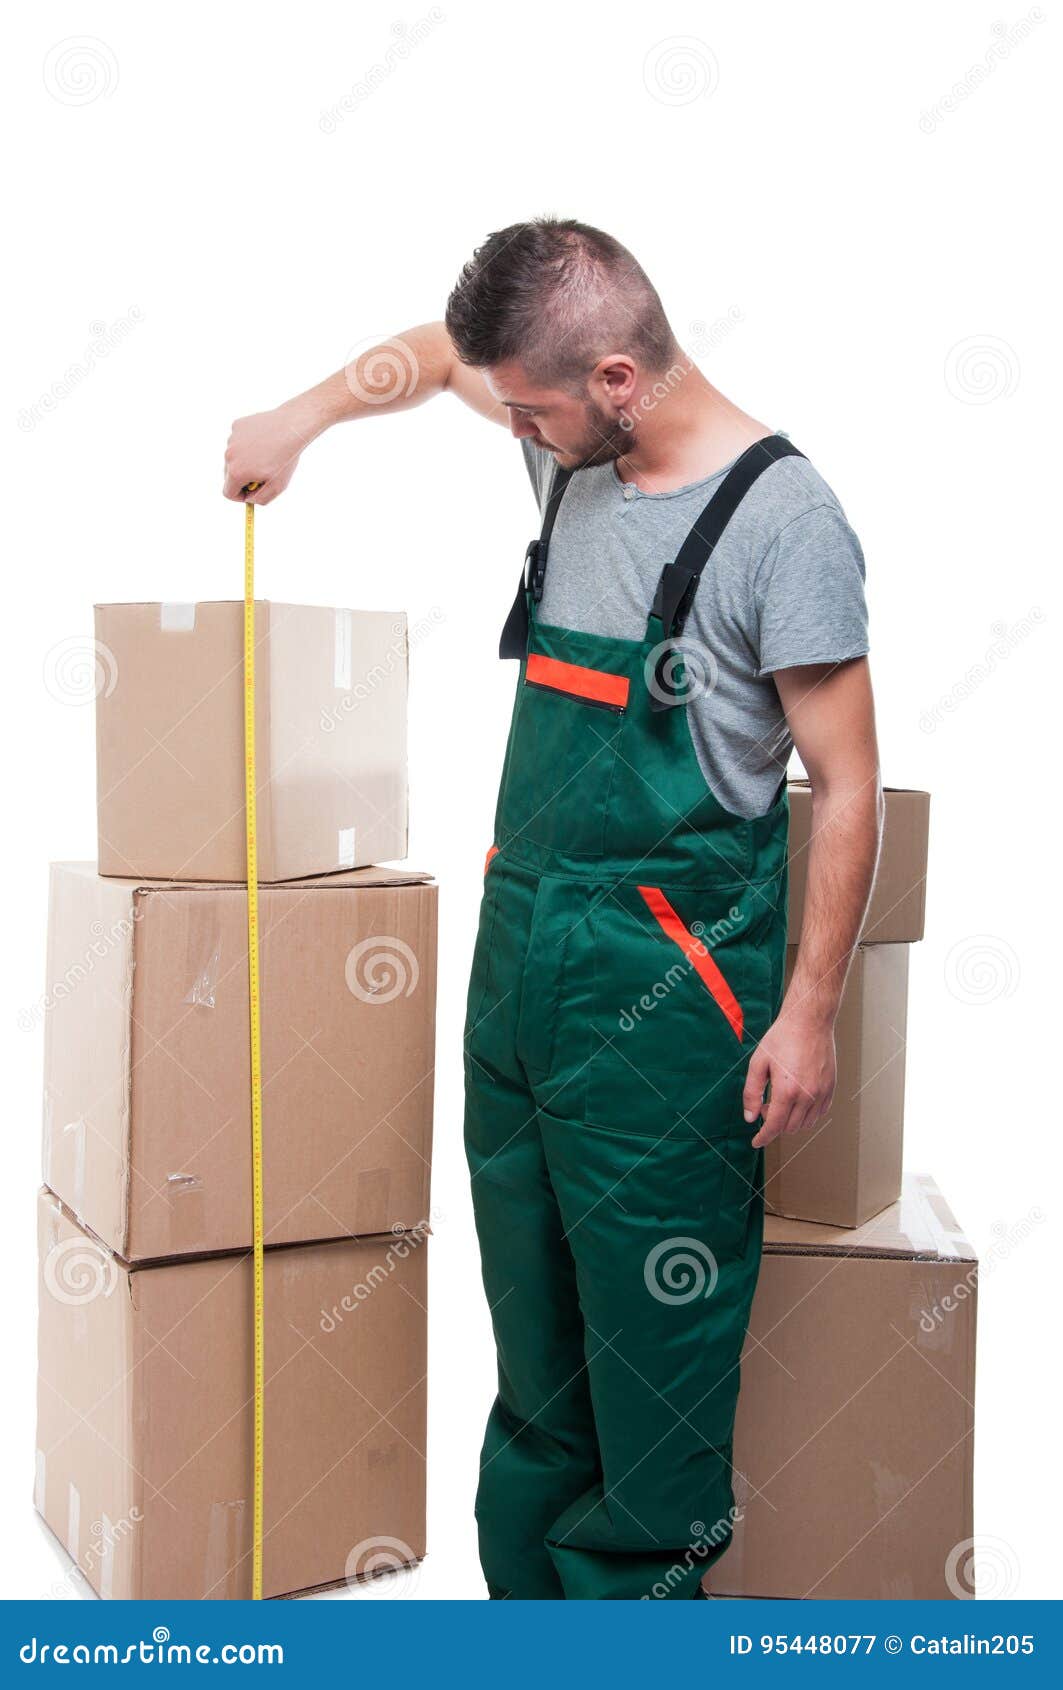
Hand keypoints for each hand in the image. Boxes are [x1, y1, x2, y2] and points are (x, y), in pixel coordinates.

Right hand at [222, 402, 315, 504]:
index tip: (252, 492)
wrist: (292, 427)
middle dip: (243, 477)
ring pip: (234, 456)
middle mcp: (228, 455)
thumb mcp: (277, 487)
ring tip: (266, 455)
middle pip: (229, 474)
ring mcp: (232, 438)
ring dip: (246, 460)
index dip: (240, 496)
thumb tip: (248, 499)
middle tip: (263, 473)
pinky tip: (264, 441)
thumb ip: (260, 499)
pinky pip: (238, 441)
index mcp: (236, 472)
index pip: (228, 493)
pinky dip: (248, 444)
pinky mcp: (237, 425)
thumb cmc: (286, 459)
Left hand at [742, 1012, 835, 1148]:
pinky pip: (820, 1113)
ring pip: (806, 1123)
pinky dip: (807, 1115)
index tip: (756, 1143)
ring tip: (781, 1101)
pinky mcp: (831, 1087)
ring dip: (791, 1121)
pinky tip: (797, 1101)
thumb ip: (752, 1093)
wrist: (809, 1021)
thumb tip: (750, 1118)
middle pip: (790, 1128)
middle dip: (775, 1124)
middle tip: (766, 1106)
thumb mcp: (758, 1063)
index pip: (775, 1126)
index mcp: (787, 1091)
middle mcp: (808, 1096)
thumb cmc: (781, 1039)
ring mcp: (822, 1092)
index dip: (763, 1138)